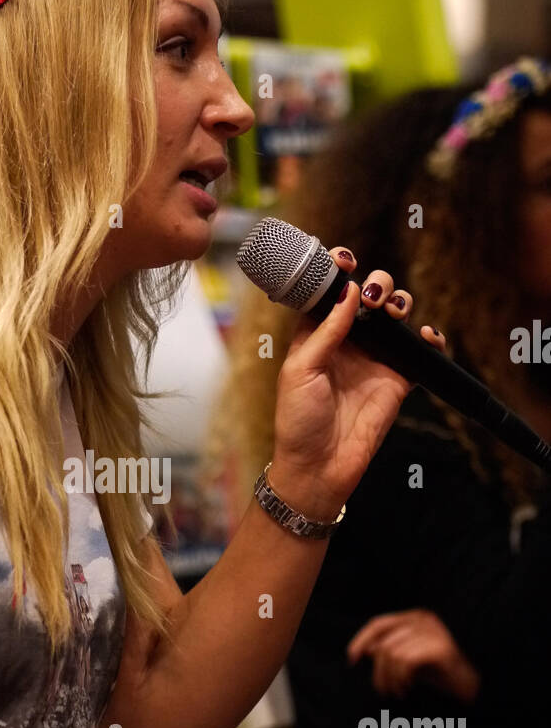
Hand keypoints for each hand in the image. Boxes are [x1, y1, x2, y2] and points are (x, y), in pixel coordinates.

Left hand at [270, 249, 446, 518]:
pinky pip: (420, 351)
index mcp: (316, 335)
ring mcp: (374, 358)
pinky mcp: (397, 379)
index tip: (344, 259)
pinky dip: (429, 338)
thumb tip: (350, 293)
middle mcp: (347, 341)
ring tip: (393, 311)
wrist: (318, 468)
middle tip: (374, 295)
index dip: (339, 271)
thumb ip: (326, 331)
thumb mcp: (301, 370)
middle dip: (377, 284)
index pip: (331, 292)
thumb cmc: (298, 422)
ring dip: (400, 303)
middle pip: (369, 297)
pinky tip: (426, 336)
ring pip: (396, 317)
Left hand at [347, 609, 480, 702]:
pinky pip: (405, 661)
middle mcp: (425, 619)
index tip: (352, 660)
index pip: (378, 623)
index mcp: (416, 618)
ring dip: (390, 679)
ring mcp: (434, 632)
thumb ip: (390, 651)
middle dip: (378, 671)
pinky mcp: (441, 647)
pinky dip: (401, 678)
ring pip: (391, 653)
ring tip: (399, 691)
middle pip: (383, 641)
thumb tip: (367, 649)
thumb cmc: (441, 674)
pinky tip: (409, 687)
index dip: (361, 640)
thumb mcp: (409, 661)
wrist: (473, 686)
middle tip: (384, 690)